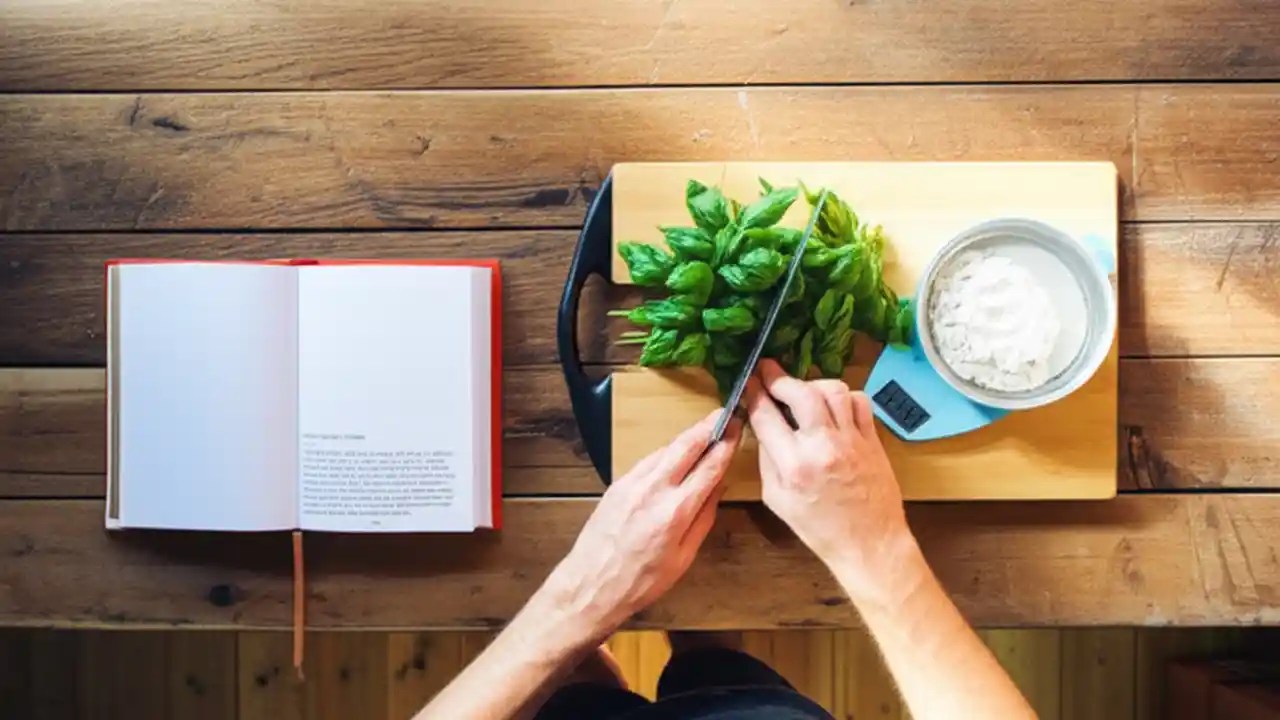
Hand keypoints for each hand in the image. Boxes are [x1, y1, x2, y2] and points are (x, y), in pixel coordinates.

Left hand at [539, 412, 741, 639]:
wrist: (590, 586)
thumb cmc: (639, 582)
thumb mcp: (683, 558)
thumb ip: (703, 520)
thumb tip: (717, 489)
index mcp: (675, 512)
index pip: (709, 467)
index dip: (727, 444)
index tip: (737, 428)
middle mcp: (653, 491)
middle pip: (686, 445)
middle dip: (708, 427)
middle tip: (724, 414)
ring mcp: (631, 484)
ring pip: (665, 449)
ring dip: (687, 438)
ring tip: (704, 430)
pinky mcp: (617, 485)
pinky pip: (647, 461)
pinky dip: (665, 453)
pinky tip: (674, 454)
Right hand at [745, 359, 916, 603]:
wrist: (869, 543)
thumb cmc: (820, 528)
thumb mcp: (777, 500)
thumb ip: (768, 460)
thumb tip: (763, 427)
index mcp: (794, 466)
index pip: (766, 415)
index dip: (754, 392)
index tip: (750, 382)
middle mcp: (823, 447)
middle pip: (800, 393)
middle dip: (779, 378)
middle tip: (769, 373)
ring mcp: (852, 441)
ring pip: (832, 390)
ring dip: (812, 384)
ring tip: (802, 390)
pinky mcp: (872, 440)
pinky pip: (859, 401)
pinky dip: (843, 396)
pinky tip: (832, 405)